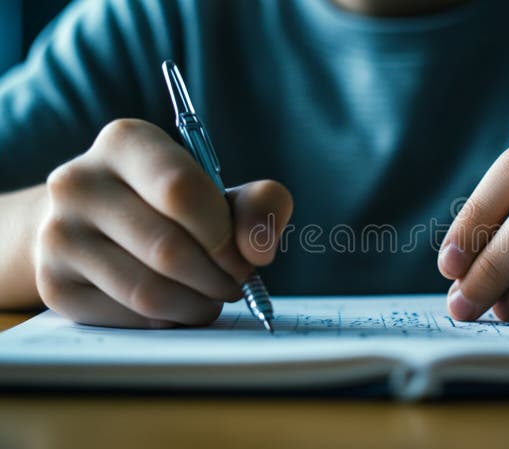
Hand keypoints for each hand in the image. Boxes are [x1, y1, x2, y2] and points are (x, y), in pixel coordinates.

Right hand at [35, 119, 292, 327]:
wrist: (92, 225)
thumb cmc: (171, 206)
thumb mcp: (220, 189)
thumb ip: (260, 204)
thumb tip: (258, 248)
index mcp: (124, 141)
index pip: (181, 190)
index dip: (224, 234)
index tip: (244, 255)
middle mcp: (78, 182)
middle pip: (167, 248)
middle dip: (219, 277)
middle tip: (236, 283)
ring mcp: (57, 236)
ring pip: (148, 291)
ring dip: (198, 304)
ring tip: (213, 296)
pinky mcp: (53, 286)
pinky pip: (129, 318)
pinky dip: (169, 320)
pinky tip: (177, 305)